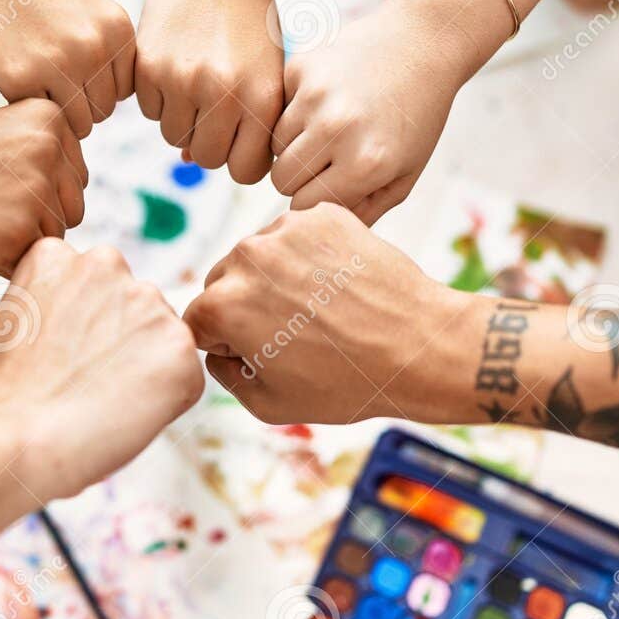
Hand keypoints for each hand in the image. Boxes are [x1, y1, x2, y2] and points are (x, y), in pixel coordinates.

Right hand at [0, 0, 133, 138]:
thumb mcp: (84, 7)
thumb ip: (105, 47)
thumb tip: (114, 100)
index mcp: (117, 26)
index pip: (124, 89)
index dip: (96, 87)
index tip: (70, 72)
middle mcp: (95, 45)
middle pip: (103, 110)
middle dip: (78, 104)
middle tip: (46, 81)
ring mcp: (60, 62)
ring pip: (79, 124)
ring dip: (56, 113)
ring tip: (32, 84)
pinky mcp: (20, 78)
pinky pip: (39, 118)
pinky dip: (25, 107)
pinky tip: (10, 77)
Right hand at [0, 99, 85, 275]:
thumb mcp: (0, 132)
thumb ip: (42, 153)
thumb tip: (73, 194)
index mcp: (52, 120)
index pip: (71, 178)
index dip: (33, 191)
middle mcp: (52, 150)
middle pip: (68, 210)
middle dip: (32, 219)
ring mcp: (36, 191)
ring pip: (50, 239)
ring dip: (16, 242)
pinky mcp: (17, 232)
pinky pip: (27, 264)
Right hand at [0, 240, 204, 499]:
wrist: (14, 438)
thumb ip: (25, 318)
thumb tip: (34, 337)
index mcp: (56, 256)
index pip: (88, 284)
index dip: (78, 326)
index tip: (62, 355)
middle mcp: (107, 264)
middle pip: (129, 303)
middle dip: (118, 339)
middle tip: (88, 381)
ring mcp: (149, 304)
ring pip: (160, 338)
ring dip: (144, 367)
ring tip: (104, 402)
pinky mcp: (180, 348)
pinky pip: (183, 376)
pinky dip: (165, 401)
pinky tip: (127, 417)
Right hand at [134, 0, 282, 183]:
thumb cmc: (251, 22)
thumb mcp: (266, 72)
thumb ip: (248, 124)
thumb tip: (195, 161)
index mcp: (262, 96)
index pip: (246, 171)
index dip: (242, 159)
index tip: (241, 140)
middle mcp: (223, 93)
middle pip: (208, 159)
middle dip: (212, 143)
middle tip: (217, 112)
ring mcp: (183, 80)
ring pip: (175, 138)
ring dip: (185, 120)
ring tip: (198, 85)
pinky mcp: (149, 66)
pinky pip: (151, 111)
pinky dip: (161, 99)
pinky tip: (177, 68)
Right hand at [183, 204, 484, 424]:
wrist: (419, 348)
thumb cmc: (346, 384)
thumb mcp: (269, 404)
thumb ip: (225, 374)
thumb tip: (220, 349)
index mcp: (222, 305)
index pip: (198, 320)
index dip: (224, 343)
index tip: (259, 353)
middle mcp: (246, 258)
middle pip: (224, 281)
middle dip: (246, 305)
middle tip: (292, 333)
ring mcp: (285, 230)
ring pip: (261, 255)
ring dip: (277, 277)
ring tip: (319, 309)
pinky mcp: (323, 215)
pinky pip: (298, 235)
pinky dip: (311, 256)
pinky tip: (337, 286)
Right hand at [270, 0, 498, 223]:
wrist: (422, 43)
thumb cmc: (417, 116)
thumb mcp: (405, 173)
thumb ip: (364, 211)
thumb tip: (318, 233)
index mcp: (366, 163)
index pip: (304, 206)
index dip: (314, 200)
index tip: (329, 188)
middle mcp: (337, 129)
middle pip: (282, 179)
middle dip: (299, 176)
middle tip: (327, 159)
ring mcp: (315, 95)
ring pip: (273, 145)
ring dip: (293, 145)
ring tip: (328, 129)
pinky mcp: (301, 67)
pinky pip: (275, 108)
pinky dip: (292, 111)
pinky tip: (323, 100)